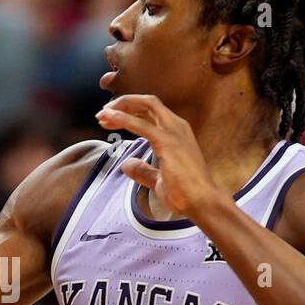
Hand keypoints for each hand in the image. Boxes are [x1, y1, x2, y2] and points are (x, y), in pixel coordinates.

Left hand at [96, 95, 220, 217]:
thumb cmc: (185, 193)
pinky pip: (142, 124)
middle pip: (148, 102)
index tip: (110, 118)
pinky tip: (110, 118)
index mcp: (176, 132)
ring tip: (102, 115)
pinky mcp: (167, 142)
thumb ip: (144, 171)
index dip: (130, 111)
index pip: (152, 111)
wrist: (202, 202)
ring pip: (145, 106)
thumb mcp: (159, 180)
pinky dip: (124, 118)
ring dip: (121, 107)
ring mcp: (173, 132)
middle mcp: (176, 126)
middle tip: (103, 113)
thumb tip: (126, 165)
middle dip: (124, 103)